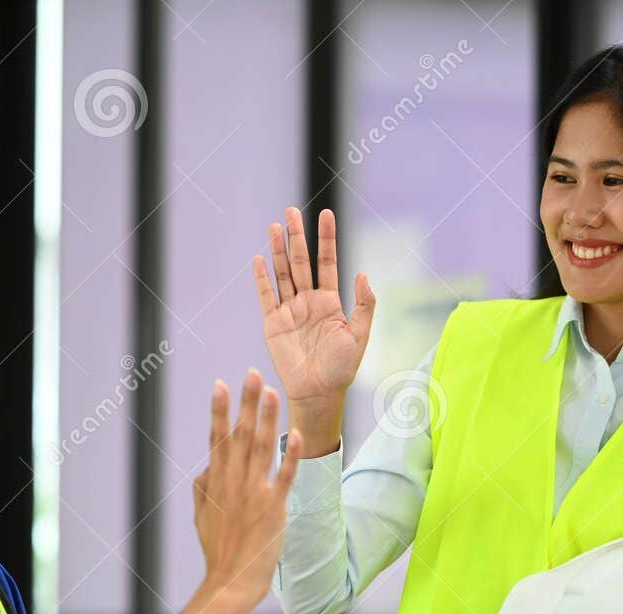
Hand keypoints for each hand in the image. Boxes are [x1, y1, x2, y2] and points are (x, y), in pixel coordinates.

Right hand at [180, 371, 301, 613]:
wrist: (232, 580)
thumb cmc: (218, 549)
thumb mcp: (201, 516)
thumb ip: (203, 487)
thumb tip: (206, 467)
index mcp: (216, 482)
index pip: (217, 439)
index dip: (219, 411)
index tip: (220, 385)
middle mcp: (233, 482)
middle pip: (240, 435)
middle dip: (246, 403)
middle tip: (252, 373)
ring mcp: (254, 493)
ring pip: (261, 448)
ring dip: (267, 419)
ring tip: (272, 392)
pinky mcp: (273, 507)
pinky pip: (284, 476)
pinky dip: (291, 455)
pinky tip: (295, 434)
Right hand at [253, 207, 375, 455]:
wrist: (318, 393)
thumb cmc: (341, 369)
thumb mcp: (359, 335)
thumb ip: (363, 304)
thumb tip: (362, 273)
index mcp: (329, 301)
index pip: (327, 262)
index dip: (326, 238)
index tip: (326, 214)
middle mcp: (308, 301)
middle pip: (301, 261)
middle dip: (296, 236)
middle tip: (291, 211)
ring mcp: (289, 310)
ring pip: (282, 273)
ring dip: (277, 250)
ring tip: (274, 226)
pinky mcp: (273, 323)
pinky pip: (266, 296)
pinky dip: (262, 278)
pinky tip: (259, 258)